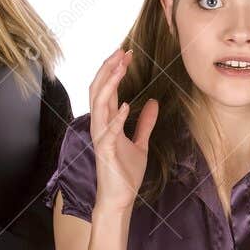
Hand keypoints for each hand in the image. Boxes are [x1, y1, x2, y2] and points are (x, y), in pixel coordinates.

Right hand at [89, 47, 158, 212]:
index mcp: (107, 122)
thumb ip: (144, 123)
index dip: (114, 70)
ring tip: (121, 68)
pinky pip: (108, 131)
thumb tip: (152, 103)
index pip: (107, 89)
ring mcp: (101, 138)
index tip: (126, 54)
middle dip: (109, 69)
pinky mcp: (105, 152)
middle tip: (121, 51)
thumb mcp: (140, 143)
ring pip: (98, 104)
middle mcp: (100, 126)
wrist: (120, 198)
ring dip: (110, 84)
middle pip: (98, 90)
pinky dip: (116, 117)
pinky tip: (126, 105)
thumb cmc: (125, 173)